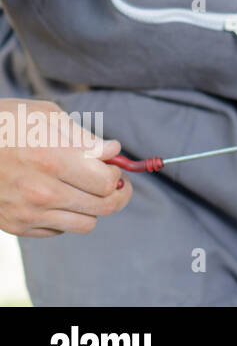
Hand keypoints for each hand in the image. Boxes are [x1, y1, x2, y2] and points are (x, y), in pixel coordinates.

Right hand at [0, 98, 131, 236]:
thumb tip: (113, 152)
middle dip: (117, 194)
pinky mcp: (16, 226)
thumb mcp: (46, 116)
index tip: (112, 165)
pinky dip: (67, 216)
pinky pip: (59, 230)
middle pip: (103, 207)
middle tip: (115, 183)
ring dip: (93, 207)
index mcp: (52, 160)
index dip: (117, 174)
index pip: (107, 183)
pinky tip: (58, 197)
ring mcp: (27, 213)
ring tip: (86, 190)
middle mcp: (41, 192)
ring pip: (86, 224)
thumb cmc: (6, 123)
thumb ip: (84, 138)